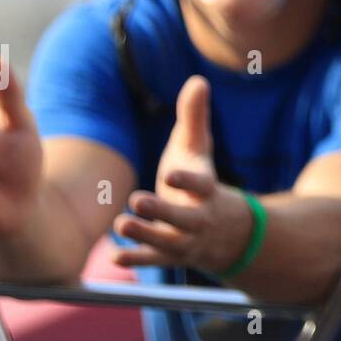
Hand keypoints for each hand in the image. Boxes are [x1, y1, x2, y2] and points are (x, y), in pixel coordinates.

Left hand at [112, 77, 250, 272]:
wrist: (226, 231)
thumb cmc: (202, 179)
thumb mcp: (198, 147)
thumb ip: (195, 116)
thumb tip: (198, 80)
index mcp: (207, 189)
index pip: (201, 184)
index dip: (187, 179)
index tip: (171, 172)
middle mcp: (199, 217)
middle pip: (185, 217)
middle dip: (163, 211)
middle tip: (137, 200)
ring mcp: (185, 240)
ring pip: (168, 242)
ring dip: (145, 235)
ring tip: (120, 223)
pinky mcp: (170, 256)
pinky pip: (154, 260)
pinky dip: (136, 258)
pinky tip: (115, 256)